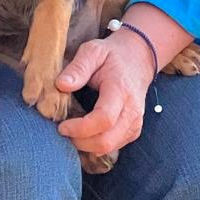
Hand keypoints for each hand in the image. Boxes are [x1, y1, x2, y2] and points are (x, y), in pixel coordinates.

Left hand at [55, 31, 154, 157]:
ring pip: (109, 148)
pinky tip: (84, 133)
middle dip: (80, 142)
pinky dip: (95, 145)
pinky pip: (114, 147)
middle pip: (106, 141)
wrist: (138, 60)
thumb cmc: (112, 56)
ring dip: (86, 145)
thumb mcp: (93, 51)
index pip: (103, 119)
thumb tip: (61, 85)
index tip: (62, 126)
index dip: (80, 128)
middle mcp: (132, 111)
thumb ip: (78, 68)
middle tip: (63, 131)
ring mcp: (135, 123)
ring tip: (72, 131)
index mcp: (121, 90)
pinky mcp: (134, 131)